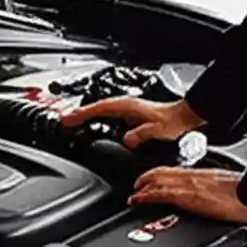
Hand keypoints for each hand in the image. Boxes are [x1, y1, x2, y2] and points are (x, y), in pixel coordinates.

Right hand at [59, 97, 203, 149]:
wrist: (184, 119)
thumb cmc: (173, 123)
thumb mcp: (157, 131)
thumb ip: (141, 135)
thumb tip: (127, 140)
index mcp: (127, 107)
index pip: (98, 109)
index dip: (81, 114)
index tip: (67, 120)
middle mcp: (125, 106)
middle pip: (95, 108)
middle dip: (78, 115)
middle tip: (62, 122)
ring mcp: (126, 110)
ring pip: (100, 112)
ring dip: (86, 117)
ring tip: (72, 124)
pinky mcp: (129, 116)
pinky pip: (107, 116)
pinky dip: (96, 120)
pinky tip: (93, 127)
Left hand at [129, 167, 246, 223]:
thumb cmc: (245, 193)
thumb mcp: (227, 188)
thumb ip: (215, 189)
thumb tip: (213, 195)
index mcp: (201, 174)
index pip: (172, 170)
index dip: (156, 174)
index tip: (147, 180)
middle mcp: (192, 176)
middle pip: (161, 172)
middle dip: (144, 179)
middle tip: (135, 187)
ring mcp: (189, 185)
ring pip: (157, 181)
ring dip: (142, 188)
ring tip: (133, 195)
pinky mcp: (189, 197)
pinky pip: (162, 194)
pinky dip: (147, 196)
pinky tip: (139, 201)